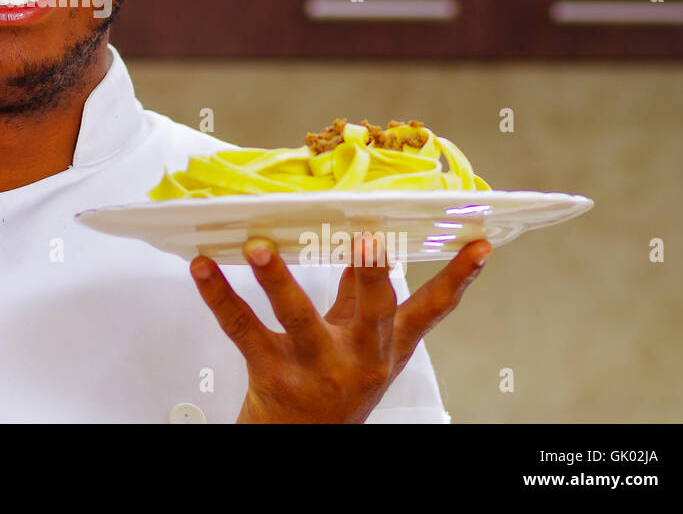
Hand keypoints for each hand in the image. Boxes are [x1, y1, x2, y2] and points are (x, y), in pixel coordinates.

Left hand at [190, 233, 490, 422]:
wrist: (299, 444)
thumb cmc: (330, 383)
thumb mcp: (362, 345)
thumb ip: (364, 297)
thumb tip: (372, 239)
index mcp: (387, 347)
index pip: (433, 310)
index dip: (459, 278)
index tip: (480, 244)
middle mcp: (360, 360)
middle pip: (375, 314)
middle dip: (373, 276)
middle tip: (369, 238)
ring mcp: (316, 370)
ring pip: (299, 319)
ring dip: (277, 280)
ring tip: (257, 246)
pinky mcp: (273, 377)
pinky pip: (242, 330)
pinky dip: (219, 296)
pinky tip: (202, 267)